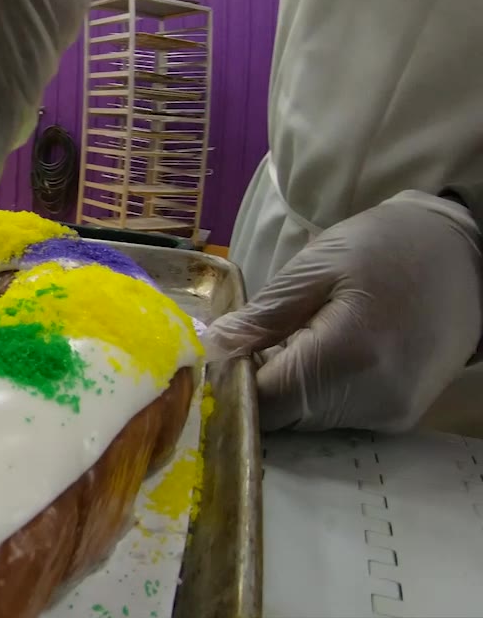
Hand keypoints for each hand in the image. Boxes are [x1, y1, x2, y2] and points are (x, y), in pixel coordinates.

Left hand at [203, 191, 482, 431]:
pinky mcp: (400, 416)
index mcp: (348, 357)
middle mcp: (374, 400)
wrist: (465, 256)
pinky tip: (323, 352)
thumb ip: (261, 317)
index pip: (264, 404)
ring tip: (296, 339)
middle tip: (253, 342)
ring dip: (287, 389)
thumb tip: (212, 351)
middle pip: (283, 418)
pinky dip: (316, 391)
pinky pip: (336, 415)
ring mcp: (392, 414)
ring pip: (307, 420)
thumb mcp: (314, 268)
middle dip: (258, 386)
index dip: (231, 385)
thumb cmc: (385, 248)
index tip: (215, 359)